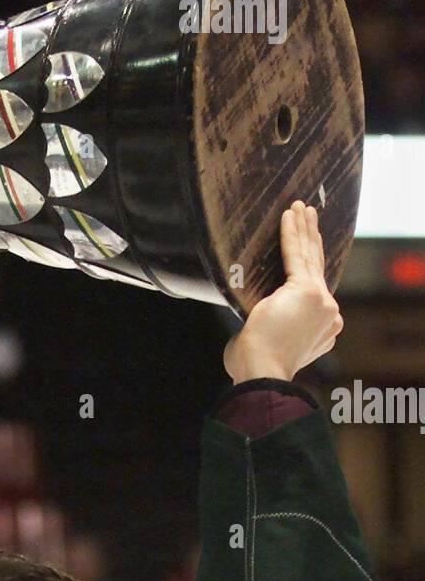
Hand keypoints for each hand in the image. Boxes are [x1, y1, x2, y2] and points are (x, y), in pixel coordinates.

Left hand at [223, 201, 343, 383]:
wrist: (260, 372)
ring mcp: (320, 301)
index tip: (309, 246)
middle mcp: (328, 313)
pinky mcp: (305, 290)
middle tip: (310, 216)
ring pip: (309, 258)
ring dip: (304, 229)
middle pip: (316, 267)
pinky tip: (289, 215)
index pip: (315, 288)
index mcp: (321, 329)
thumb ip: (266, 328)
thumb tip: (253, 324)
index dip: (311, 264)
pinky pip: (295, 256)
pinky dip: (291, 235)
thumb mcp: (266, 344)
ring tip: (301, 208)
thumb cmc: (254, 367)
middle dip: (311, 239)